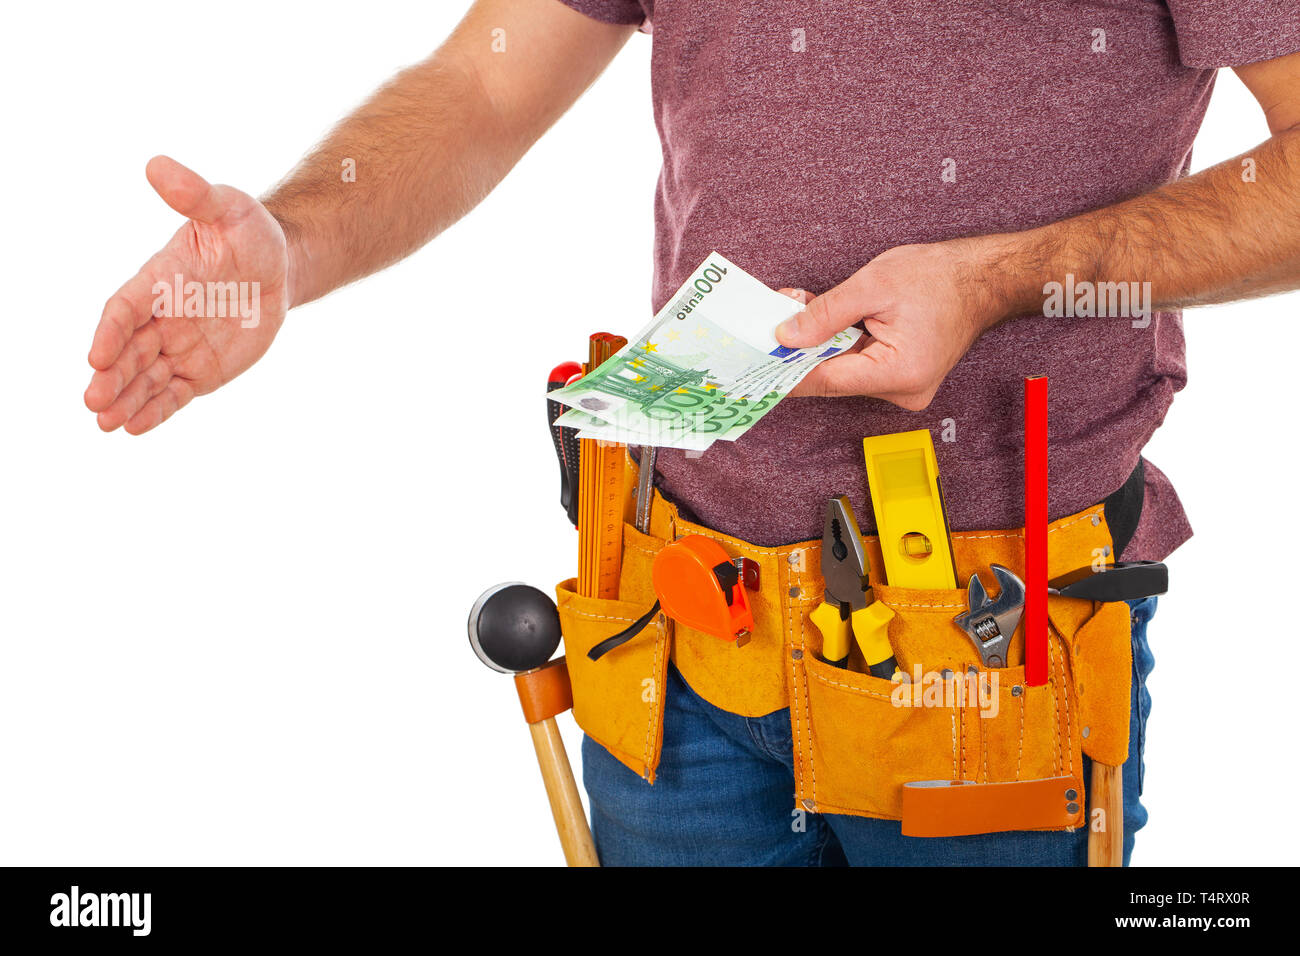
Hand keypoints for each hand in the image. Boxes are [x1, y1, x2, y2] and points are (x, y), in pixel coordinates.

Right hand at [85, 157, 291, 433]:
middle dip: (112, 377)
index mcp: (160, 280)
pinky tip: (135, 428)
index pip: (125, 308)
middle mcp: (161, 317)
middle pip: (129, 351)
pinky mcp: (200, 370)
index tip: (97, 356)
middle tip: (94, 402)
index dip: (111, 332)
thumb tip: (156, 165)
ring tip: (107, 424)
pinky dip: (156, 410)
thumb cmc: (250, 232)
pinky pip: (174, 393)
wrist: (280, 267)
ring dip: (126, 399)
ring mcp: (178, 346)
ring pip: (146, 377)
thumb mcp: (229, 208)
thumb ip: (194, 195)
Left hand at [775, 239, 1006, 409]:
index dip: (787, 370)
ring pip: (845, 370)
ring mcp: (905, 389)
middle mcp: (903, 391)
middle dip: (802, 347)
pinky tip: (828, 320)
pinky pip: (861, 366)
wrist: (984, 278)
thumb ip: (825, 314)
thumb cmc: (940, 277)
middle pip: (833, 376)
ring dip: (821, 342)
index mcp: (899, 373)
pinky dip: (841, 344)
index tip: (755, 365)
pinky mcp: (903, 379)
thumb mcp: (872, 285)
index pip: (826, 381)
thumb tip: (787, 336)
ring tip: (801, 306)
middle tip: (775, 317)